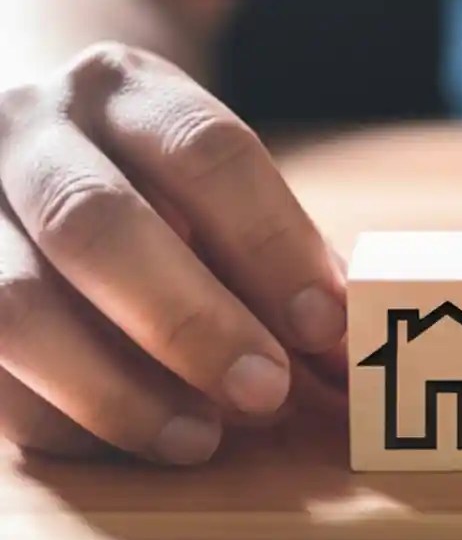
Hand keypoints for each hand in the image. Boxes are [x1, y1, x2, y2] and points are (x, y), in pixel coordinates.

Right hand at [0, 43, 345, 464]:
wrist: (47, 149)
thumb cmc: (166, 190)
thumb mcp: (226, 195)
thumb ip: (289, 265)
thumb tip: (351, 358)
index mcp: (126, 92)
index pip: (205, 151)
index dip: (271, 242)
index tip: (324, 325)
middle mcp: (29, 133)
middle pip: (96, 223)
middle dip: (190, 321)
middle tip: (266, 391)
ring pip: (14, 306)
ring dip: (116, 390)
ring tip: (201, 439)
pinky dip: (66, 424)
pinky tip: (136, 447)